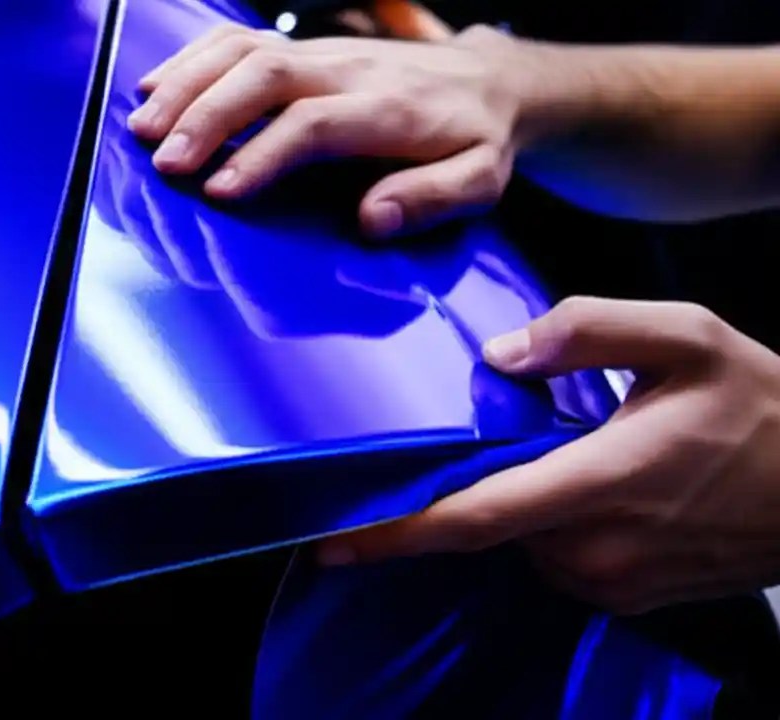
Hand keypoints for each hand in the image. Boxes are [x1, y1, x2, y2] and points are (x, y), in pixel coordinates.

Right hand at [129, 24, 529, 237]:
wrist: (490, 79)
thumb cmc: (475, 140)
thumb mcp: (480, 180)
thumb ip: (431, 198)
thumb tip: (371, 220)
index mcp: (388, 110)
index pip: (313, 123)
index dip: (261, 155)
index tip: (219, 194)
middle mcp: (346, 69)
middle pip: (264, 76)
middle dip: (206, 116)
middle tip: (162, 161)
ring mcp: (320, 51)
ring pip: (243, 50)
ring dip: (186, 84)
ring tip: (141, 126)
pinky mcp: (302, 47)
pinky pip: (237, 38)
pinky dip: (190, 59)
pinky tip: (154, 87)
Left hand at [317, 297, 779, 614]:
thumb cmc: (765, 406)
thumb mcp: (689, 337)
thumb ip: (589, 330)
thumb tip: (500, 357)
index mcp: (601, 483)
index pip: (474, 519)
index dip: (396, 533)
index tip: (333, 539)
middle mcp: (597, 549)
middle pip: (487, 526)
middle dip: (459, 490)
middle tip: (473, 439)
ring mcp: (615, 585)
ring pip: (520, 541)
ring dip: (514, 502)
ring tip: (558, 449)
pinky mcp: (628, 599)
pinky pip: (558, 561)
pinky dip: (549, 523)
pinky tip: (587, 482)